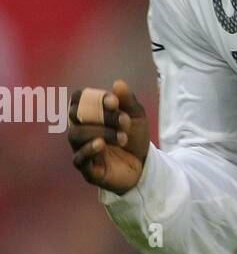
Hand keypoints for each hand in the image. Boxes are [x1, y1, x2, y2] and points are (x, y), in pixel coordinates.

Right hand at [68, 79, 149, 194]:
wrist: (145, 165)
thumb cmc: (134, 137)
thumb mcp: (136, 116)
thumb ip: (128, 101)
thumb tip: (118, 84)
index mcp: (89, 114)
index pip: (78, 99)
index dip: (92, 97)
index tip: (114, 102)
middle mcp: (80, 129)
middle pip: (76, 115)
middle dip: (101, 115)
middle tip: (124, 121)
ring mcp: (81, 149)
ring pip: (76, 134)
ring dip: (101, 132)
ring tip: (122, 137)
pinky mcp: (87, 169)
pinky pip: (78, 159)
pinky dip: (88, 150)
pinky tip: (101, 144)